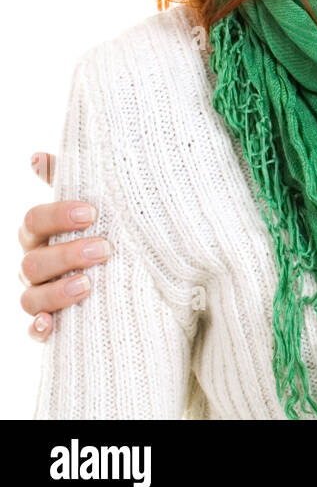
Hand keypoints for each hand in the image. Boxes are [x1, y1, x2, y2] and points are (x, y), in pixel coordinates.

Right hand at [17, 151, 108, 341]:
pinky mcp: (46, 321)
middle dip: (67, 254)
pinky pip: (32, 330)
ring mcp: (36, 293)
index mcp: (39, 232)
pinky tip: (50, 325)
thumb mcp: (88, 203)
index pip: (34, 220)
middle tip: (104, 249)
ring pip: (30, 296)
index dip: (58, 215)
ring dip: (56, 292)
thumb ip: (69, 179)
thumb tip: (37, 156)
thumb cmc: (96, 228)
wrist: (117, 267)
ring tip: (87, 285)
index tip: (90, 213)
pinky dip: (38, 329)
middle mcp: (33, 263)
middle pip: (33, 260)